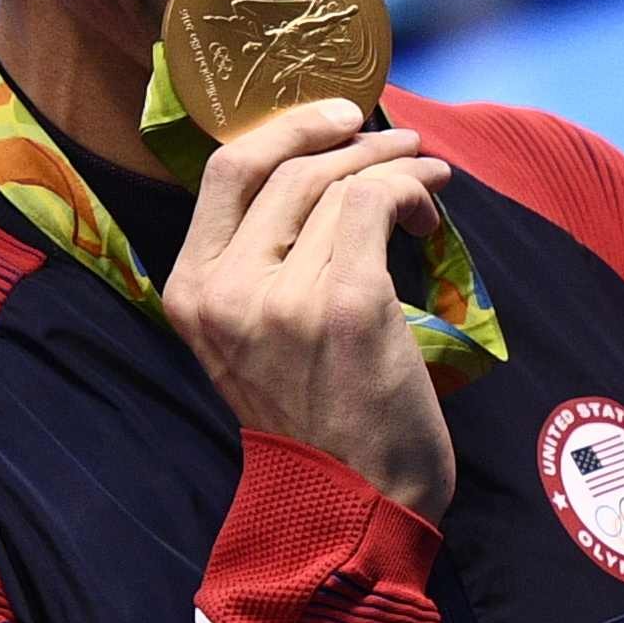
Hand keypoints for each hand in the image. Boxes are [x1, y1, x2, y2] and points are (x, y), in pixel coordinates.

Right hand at [168, 95, 456, 521]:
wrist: (349, 506)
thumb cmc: (315, 423)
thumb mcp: (251, 342)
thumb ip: (260, 267)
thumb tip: (318, 171)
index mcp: (190, 293)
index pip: (225, 171)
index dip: (284, 127)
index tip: (336, 116)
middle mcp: (226, 291)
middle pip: (288, 167)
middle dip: (350, 138)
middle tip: (398, 138)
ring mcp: (285, 298)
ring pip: (341, 183)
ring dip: (396, 165)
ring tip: (429, 180)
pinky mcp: (348, 304)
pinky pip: (379, 206)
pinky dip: (414, 191)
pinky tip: (433, 209)